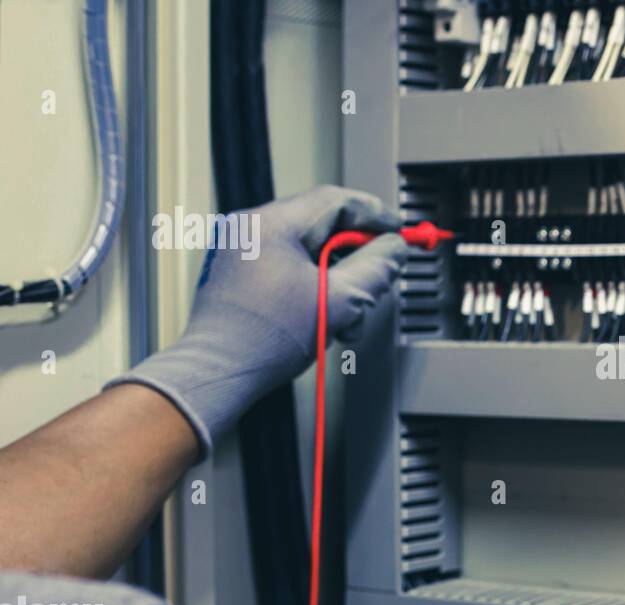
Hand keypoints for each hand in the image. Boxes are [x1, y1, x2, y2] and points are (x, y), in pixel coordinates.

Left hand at [110, 185, 407, 456]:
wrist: (217, 373)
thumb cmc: (262, 341)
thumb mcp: (339, 302)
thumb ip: (376, 269)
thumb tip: (393, 250)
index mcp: (271, 224)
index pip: (337, 201)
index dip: (376, 215)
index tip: (398, 231)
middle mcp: (251, 229)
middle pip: (324, 226)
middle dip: (356, 255)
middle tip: (377, 276)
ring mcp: (241, 250)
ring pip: (309, 251)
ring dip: (336, 279)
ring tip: (345, 314)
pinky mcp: (239, 273)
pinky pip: (289, 267)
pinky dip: (313, 287)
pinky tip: (321, 317)